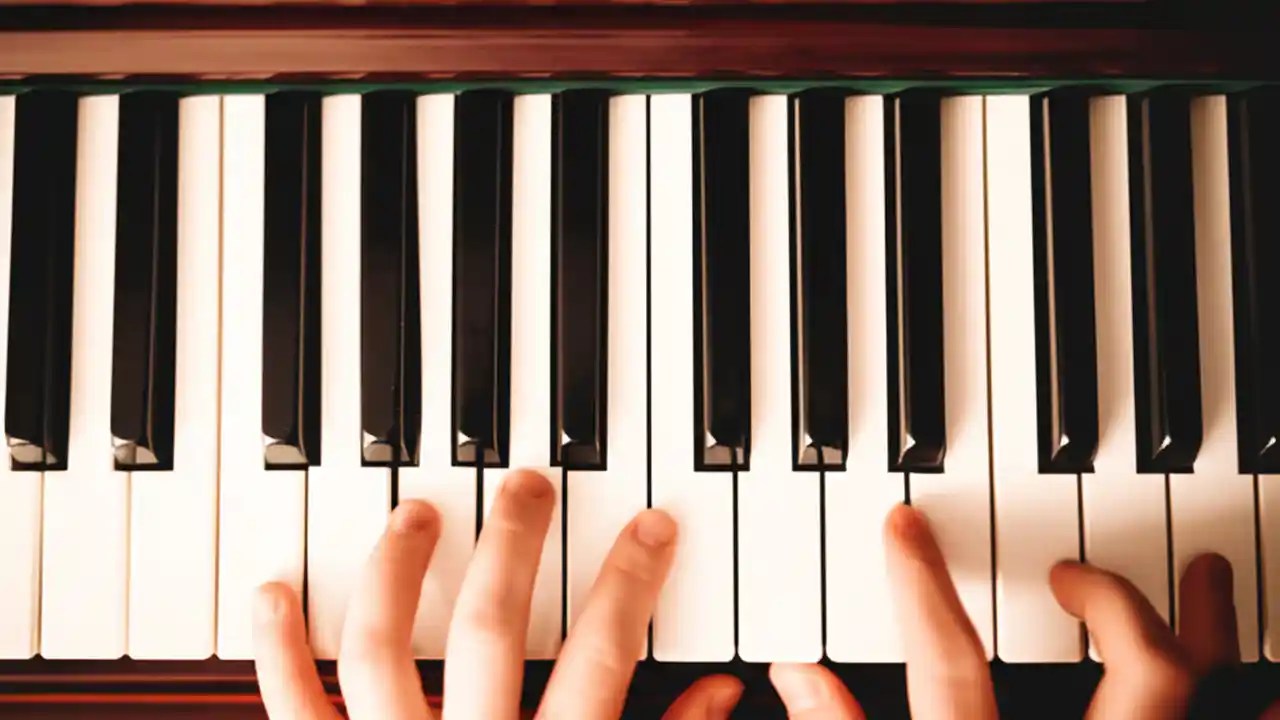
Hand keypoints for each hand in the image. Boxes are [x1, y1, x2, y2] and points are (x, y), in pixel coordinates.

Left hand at [251, 469, 741, 718]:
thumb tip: (721, 694)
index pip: (600, 655)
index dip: (630, 582)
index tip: (651, 525)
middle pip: (486, 628)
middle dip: (513, 544)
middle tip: (528, 485)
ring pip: (382, 646)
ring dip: (398, 569)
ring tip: (417, 512)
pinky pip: (291, 708)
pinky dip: (276, 649)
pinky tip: (273, 591)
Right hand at [763, 504, 1261, 719]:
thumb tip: (792, 672)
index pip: (953, 670)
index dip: (923, 586)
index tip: (902, 524)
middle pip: (1140, 672)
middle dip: (1115, 600)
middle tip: (1075, 571)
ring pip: (1206, 697)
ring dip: (1218, 632)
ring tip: (1212, 576)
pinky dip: (1252, 699)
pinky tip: (1258, 676)